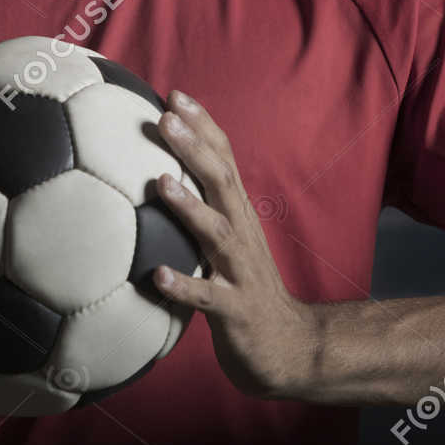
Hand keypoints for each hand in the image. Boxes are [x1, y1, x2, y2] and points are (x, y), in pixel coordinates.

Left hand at [149, 90, 320, 399]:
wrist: (287, 349)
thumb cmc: (244, 289)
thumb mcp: (228, 241)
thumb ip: (202, 208)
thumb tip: (157, 172)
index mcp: (239, 215)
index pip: (224, 160)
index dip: (203, 126)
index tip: (175, 94)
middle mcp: (242, 235)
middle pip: (222, 183)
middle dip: (195, 149)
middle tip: (166, 118)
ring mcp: (240, 272)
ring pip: (216, 233)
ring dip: (189, 207)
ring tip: (161, 183)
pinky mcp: (234, 312)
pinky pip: (207, 298)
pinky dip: (183, 286)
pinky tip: (157, 276)